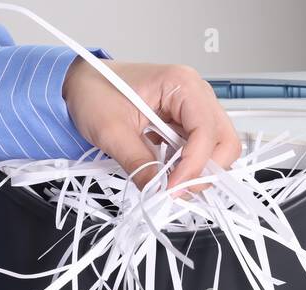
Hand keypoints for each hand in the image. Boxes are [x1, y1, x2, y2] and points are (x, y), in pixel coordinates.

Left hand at [62, 59, 241, 192]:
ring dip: (197, 170)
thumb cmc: (94, 92)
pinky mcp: (184, 123)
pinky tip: (166, 171)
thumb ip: (138, 163)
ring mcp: (193, 109)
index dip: (194, 165)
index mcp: (180, 84)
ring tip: (168, 182)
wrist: (81, 84)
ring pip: (216, 148)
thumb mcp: (111, 131)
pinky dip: (187, 166)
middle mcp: (195, 94)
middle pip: (224, 141)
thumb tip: (158, 190)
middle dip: (205, 170)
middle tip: (176, 189)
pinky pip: (199, 150)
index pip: (207, 131)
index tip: (172, 188)